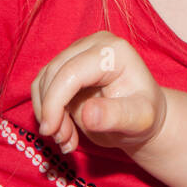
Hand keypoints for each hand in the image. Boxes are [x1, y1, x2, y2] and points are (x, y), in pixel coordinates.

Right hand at [31, 31, 165, 155]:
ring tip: (67, 139)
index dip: (54, 102)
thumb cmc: (144, 116)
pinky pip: (43, 86)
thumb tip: (88, 114)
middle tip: (64, 142)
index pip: (71, 72)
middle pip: (53, 73)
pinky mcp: (67, 64)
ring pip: (44, 80)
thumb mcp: (138, 120)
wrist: (141, 116)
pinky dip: (46, 111)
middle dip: (51, 111)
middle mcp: (95, 44)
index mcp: (114, 52)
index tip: (51, 132)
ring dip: (47, 113)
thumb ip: (115, 116)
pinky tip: (64, 131)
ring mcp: (79, 51)